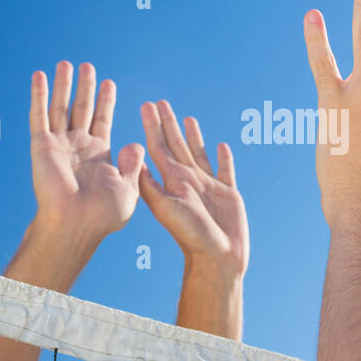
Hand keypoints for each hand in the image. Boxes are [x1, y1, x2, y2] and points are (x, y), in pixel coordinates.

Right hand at [29, 61, 143, 237]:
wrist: (76, 223)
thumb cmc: (103, 214)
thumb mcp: (129, 188)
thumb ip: (133, 164)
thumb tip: (136, 144)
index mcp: (99, 155)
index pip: (102, 120)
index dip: (105, 101)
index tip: (109, 83)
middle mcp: (78, 147)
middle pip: (81, 109)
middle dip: (85, 88)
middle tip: (88, 66)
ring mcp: (59, 145)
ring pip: (61, 107)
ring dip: (63, 85)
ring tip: (66, 63)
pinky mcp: (42, 145)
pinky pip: (39, 115)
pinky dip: (38, 95)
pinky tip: (39, 76)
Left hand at [138, 100, 248, 277]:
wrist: (216, 257)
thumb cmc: (190, 235)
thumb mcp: (164, 207)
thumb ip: (150, 183)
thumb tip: (133, 157)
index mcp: (172, 180)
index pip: (158, 147)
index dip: (152, 126)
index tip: (146, 106)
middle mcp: (188, 180)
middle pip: (176, 146)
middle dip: (167, 124)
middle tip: (160, 102)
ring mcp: (208, 186)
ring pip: (198, 154)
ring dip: (193, 136)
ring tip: (188, 117)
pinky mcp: (228, 193)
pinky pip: (225, 170)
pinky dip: (224, 158)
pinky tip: (221, 146)